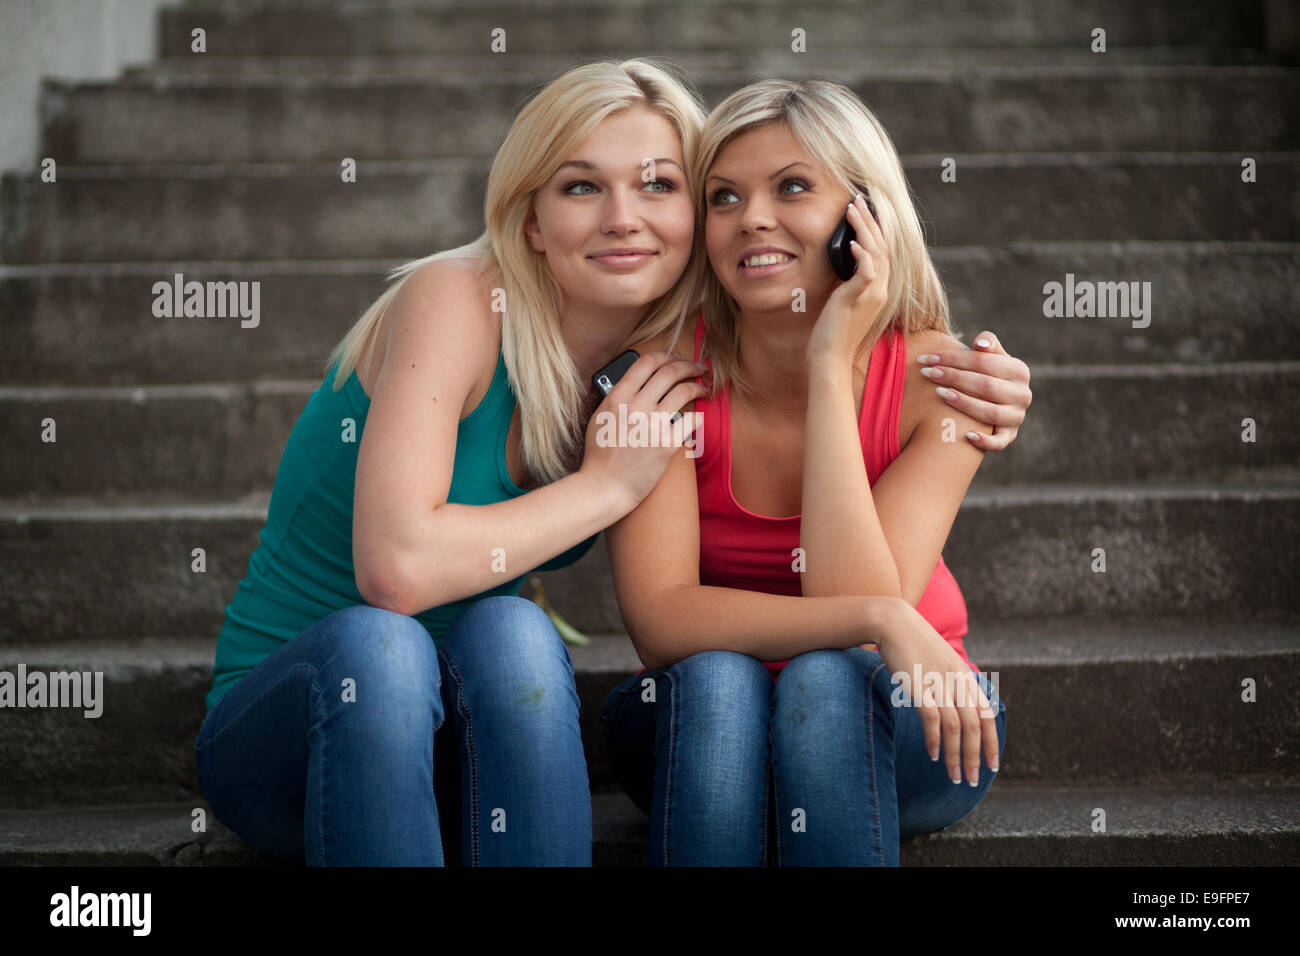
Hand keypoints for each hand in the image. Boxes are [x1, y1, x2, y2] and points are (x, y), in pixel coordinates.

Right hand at [579, 351, 706, 510]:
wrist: (605, 487)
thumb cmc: (600, 456)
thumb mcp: (599, 418)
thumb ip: (616, 398)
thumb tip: (637, 383)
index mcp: (617, 397)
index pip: (646, 362)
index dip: (666, 355)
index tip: (677, 359)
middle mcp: (635, 406)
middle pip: (670, 372)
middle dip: (689, 365)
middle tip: (698, 368)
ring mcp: (652, 425)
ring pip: (684, 391)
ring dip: (698, 386)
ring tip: (704, 388)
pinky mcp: (667, 444)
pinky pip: (692, 421)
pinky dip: (699, 416)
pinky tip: (698, 417)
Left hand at [807, 193, 890, 367]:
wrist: (830, 358)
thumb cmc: (832, 333)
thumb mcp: (843, 303)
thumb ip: (847, 285)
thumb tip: (841, 267)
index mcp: (877, 290)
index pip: (883, 252)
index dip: (876, 229)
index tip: (864, 211)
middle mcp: (880, 290)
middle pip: (883, 246)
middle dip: (870, 220)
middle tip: (858, 200)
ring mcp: (871, 295)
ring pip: (876, 252)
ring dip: (864, 228)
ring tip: (852, 209)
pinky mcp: (857, 299)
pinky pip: (867, 271)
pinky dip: (861, 254)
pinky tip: (851, 241)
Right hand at [866, 598, 998, 785]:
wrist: (893, 621)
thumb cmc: (914, 643)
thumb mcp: (940, 662)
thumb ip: (952, 682)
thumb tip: (957, 707)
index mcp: (965, 677)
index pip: (987, 715)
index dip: (992, 742)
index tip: (992, 765)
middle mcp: (957, 681)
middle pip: (974, 726)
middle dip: (974, 757)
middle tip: (972, 780)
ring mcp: (939, 683)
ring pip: (956, 727)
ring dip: (955, 755)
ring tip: (953, 776)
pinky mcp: (919, 686)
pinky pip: (932, 718)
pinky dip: (935, 740)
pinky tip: (933, 754)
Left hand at [916, 330, 1031, 450]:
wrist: (997, 400)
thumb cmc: (988, 373)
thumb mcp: (992, 357)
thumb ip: (988, 345)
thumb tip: (981, 343)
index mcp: (1019, 371)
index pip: (985, 362)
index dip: (955, 358)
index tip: (929, 358)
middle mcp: (1022, 394)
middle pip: (986, 386)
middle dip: (954, 378)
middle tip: (928, 374)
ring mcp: (1016, 417)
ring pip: (990, 414)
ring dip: (964, 404)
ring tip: (940, 394)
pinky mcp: (1009, 435)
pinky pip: (999, 442)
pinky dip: (985, 441)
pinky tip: (966, 435)